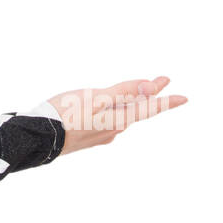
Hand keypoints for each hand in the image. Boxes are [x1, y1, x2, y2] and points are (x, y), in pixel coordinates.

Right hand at [45, 76, 186, 155]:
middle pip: (136, 111)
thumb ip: (124, 91)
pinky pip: (107, 121)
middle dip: (149, 98)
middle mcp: (113, 129)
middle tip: (161, 83)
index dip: (166, 101)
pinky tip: (107, 110)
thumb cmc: (65, 115)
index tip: (184, 97)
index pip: (149, 108)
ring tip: (136, 95)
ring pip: (121, 116)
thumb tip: (151, 88)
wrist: (38, 139)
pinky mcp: (86, 137)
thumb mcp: (96, 97)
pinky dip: (114, 111)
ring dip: (131, 104)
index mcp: (117, 119)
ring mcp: (100, 135)